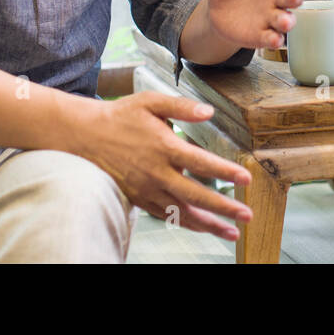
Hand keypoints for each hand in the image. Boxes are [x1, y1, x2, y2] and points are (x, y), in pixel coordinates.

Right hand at [80, 91, 253, 240]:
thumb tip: (209, 112)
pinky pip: (166, 216)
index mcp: (164, 147)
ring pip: (182, 213)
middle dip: (224, 208)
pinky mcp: (138, 199)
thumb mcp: (151, 101)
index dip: (225, 172)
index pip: (201, 163)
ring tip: (231, 233)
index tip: (246, 179)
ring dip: (208, 225)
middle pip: (196, 196)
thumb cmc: (121, 116)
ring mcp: (146, 189)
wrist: (86, 136)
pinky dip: (186, 223)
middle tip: (247, 215)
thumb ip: (182, 106)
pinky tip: (203, 226)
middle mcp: (156, 173)